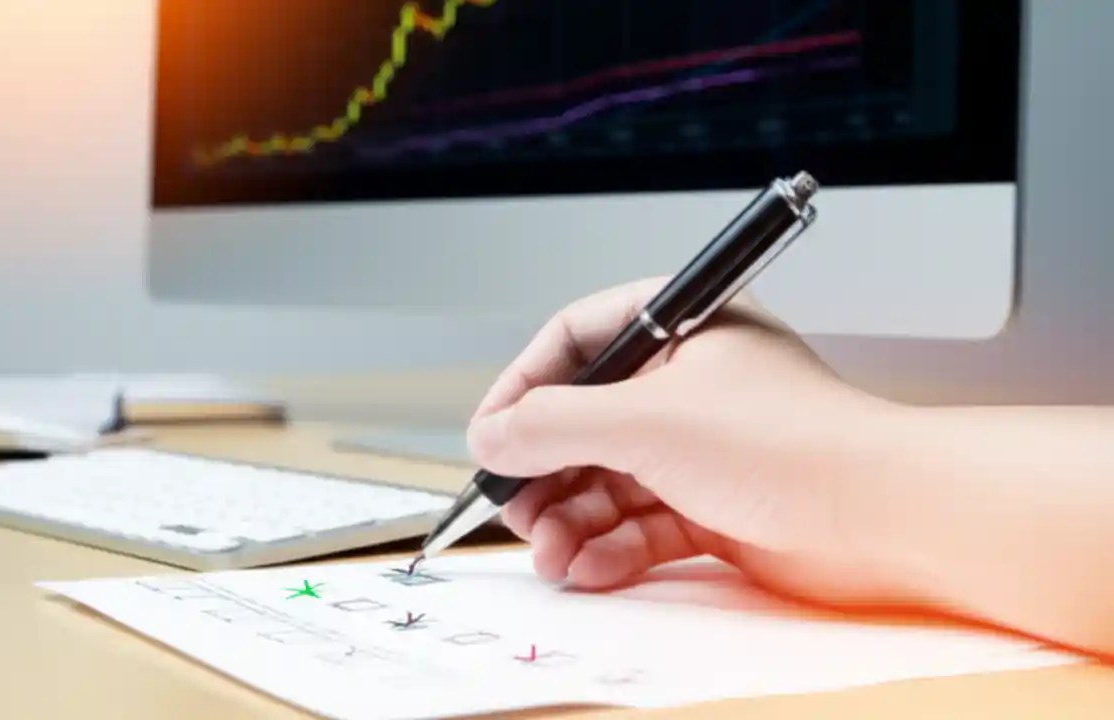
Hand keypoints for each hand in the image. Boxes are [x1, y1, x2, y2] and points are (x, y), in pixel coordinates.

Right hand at [467, 278, 913, 607]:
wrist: (883, 519)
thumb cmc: (791, 443)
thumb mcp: (646, 419)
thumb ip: (555, 424)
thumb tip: (492, 436)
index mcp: (678, 328)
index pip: (575, 342)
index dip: (523, 388)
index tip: (488, 435)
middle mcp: (686, 383)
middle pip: (584, 422)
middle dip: (543, 472)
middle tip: (512, 509)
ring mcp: (700, 448)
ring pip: (606, 481)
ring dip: (569, 520)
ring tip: (550, 554)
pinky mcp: (712, 507)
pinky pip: (638, 525)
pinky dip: (608, 549)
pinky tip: (589, 569)